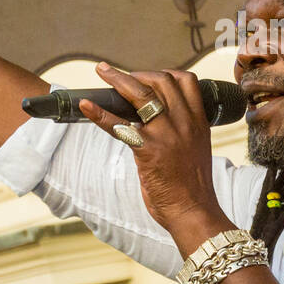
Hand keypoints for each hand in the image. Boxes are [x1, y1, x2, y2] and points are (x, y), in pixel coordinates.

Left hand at [80, 63, 233, 250]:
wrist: (193, 211)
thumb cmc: (192, 186)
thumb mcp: (196, 149)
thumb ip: (181, 130)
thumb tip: (157, 120)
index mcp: (198, 122)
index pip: (186, 81)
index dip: (165, 73)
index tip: (148, 77)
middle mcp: (185, 123)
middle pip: (161, 81)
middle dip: (137, 73)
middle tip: (118, 75)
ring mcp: (167, 135)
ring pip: (141, 95)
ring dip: (117, 79)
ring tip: (101, 71)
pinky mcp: (148, 150)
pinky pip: (119, 125)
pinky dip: (99, 113)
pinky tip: (85, 105)